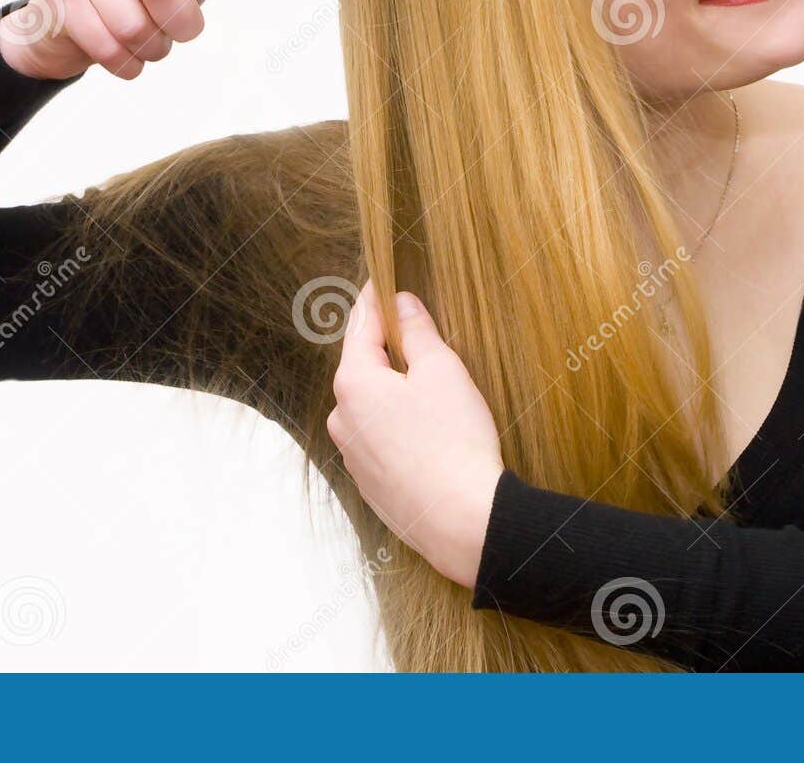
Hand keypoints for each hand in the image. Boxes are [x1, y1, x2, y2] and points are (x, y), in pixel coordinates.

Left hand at [326, 278, 503, 589]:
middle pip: (362, 367)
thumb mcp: (442, 372)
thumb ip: (417, 333)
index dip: (374, 300)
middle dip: (385, 348)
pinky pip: (380, 438)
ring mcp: (353, 455)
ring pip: (371, 406)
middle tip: (413, 328)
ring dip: (392, 390)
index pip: (360, 326)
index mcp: (354, 384)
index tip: (381, 281)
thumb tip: (401, 304)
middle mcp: (342, 418)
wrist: (461, 521)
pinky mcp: (370, 483)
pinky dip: (398, 425)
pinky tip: (428, 431)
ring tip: (429, 386)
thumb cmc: (454, 442)